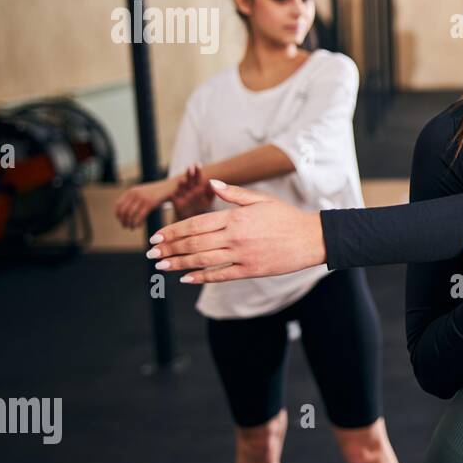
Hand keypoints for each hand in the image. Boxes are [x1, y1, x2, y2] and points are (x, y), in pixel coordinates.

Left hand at [115, 177, 175, 229]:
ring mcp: (142, 197)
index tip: (121, 221)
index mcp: (131, 191)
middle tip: (125, 227)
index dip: (118, 215)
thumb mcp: (144, 193)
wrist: (171, 187)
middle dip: (123, 221)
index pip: (119, 205)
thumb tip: (126, 213)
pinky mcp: (150, 203)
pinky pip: (139, 216)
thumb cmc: (158, 193)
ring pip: (130, 214)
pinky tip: (138, 226)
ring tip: (132, 228)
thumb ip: (135, 200)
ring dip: (130, 223)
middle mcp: (135, 193)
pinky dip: (137, 223)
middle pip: (123, 211)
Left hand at [145, 180, 324, 282]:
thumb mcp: (260, 200)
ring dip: (178, 264)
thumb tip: (211, 183)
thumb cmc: (286, 217)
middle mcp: (235, 237)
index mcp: (235, 217)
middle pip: (194, 243)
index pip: (196, 224)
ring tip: (161, 266)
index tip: (158, 236)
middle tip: (151, 253)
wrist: (311, 238)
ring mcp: (242, 255)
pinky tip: (186, 279)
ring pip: (202, 260)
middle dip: (169, 248)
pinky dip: (201, 277)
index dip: (173, 231)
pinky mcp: (250, 270)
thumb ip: (233, 194)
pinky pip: (220, 275)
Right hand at [170, 163, 215, 219]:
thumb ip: (211, 192)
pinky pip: (174, 198)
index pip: (197, 177)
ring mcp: (181, 195)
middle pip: (188, 179)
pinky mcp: (176, 203)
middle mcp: (188, 189)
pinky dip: (174, 196)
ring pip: (181, 188)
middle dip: (189, 173)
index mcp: (196, 186)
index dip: (197, 171)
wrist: (192, 221)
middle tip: (190, 167)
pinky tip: (173, 193)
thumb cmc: (201, 207)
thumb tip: (215, 182)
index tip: (197, 164)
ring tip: (183, 180)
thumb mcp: (208, 200)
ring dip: (182, 184)